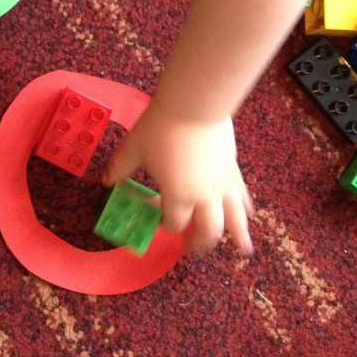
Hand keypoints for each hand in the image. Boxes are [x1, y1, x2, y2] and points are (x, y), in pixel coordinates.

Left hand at [102, 105, 253, 255]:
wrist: (194, 106)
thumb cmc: (160, 129)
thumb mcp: (133, 149)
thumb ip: (119, 169)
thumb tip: (106, 182)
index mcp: (178, 197)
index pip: (173, 223)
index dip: (162, 222)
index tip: (153, 211)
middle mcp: (205, 197)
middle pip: (208, 231)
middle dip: (199, 242)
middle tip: (191, 246)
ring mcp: (223, 184)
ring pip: (235, 218)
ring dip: (238, 236)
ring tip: (243, 250)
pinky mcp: (234, 169)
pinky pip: (243, 195)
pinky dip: (246, 207)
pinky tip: (250, 212)